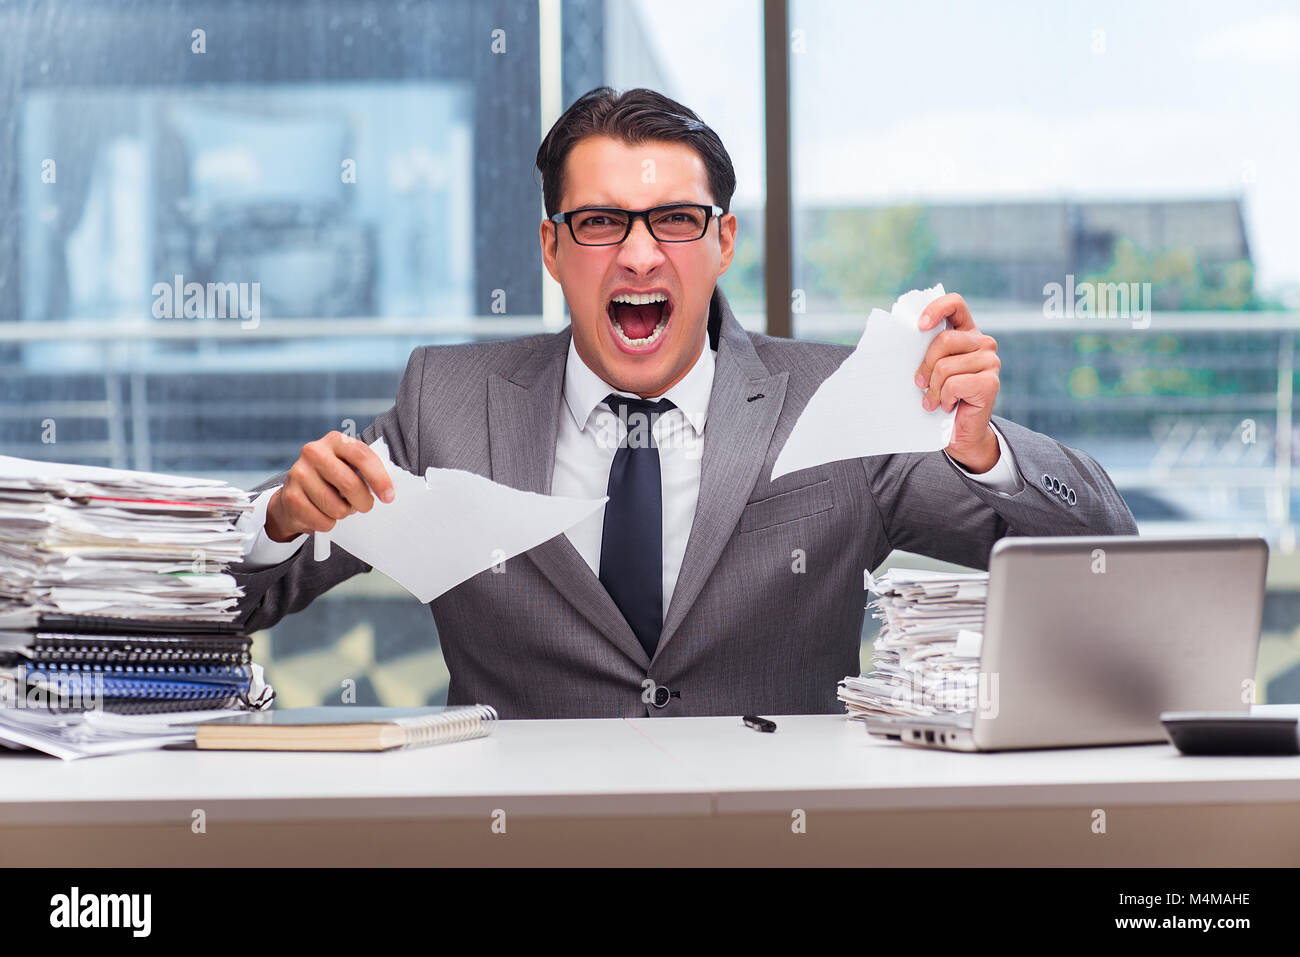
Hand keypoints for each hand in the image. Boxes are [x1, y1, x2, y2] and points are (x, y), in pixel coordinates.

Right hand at [265, 432, 394, 541]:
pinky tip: (323, 513)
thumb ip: (367, 471)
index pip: (362, 456)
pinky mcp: (290, 497)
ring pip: (337, 507)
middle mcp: (314, 452)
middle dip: (364, 502)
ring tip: (339, 506)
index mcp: (334, 440)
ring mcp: (299, 473)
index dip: (380, 479)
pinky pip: (323, 521)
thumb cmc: (331, 479)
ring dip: (344, 513)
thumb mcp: (349, 466)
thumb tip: (389, 489)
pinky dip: (329, 523)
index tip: (388, 497)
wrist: (295, 492)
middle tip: (365, 506)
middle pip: (350, 484)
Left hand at [914, 293, 1000, 472]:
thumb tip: (897, 340)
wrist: (958, 433)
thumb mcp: (929, 369)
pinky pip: (954, 384)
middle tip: (920, 384)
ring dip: (934, 388)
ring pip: (946, 366)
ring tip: (935, 400)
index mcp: (966, 332)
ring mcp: (990, 362)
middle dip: (925, 365)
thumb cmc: (939, 397)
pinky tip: (948, 406)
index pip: (955, 304)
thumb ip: (924, 351)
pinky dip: (944, 399)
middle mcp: (983, 343)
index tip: (919, 326)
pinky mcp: (991, 383)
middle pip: (944, 340)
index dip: (936, 309)